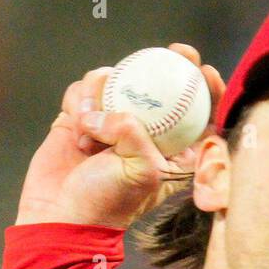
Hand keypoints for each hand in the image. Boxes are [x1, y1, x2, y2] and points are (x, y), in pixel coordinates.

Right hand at [15, 43, 226, 230]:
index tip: (203, 70)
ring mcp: (112, 123)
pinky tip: (75, 128)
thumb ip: (135, 134)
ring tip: (90, 128)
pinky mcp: (82, 117)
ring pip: (117, 82)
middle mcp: (146, 135)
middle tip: (173, 52)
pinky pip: (84, 91)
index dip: (207, 90)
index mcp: (172, 154)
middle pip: (162, 87)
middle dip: (168, 64)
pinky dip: (79, 101)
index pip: (199, 116)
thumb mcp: (139, 172)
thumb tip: (112, 111)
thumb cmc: (107, 204)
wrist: (61, 216)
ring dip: (102, 95)